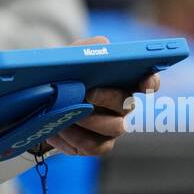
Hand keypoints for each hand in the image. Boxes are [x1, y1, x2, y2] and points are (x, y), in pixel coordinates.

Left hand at [44, 36, 159, 156]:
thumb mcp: (74, 54)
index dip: (150, 81)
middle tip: (87, 94)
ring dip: (88, 121)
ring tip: (66, 114)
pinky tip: (59, 130)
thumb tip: (104, 47)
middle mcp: (124, 105)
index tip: (144, 81)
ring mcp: (114, 127)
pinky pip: (94, 146)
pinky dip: (74, 138)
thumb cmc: (65, 73)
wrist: (42, 99)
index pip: (149, 81)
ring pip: (114, 128)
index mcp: (124, 81)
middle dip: (107, 98)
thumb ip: (91, 47)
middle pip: (127, 105)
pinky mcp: (99, 145)